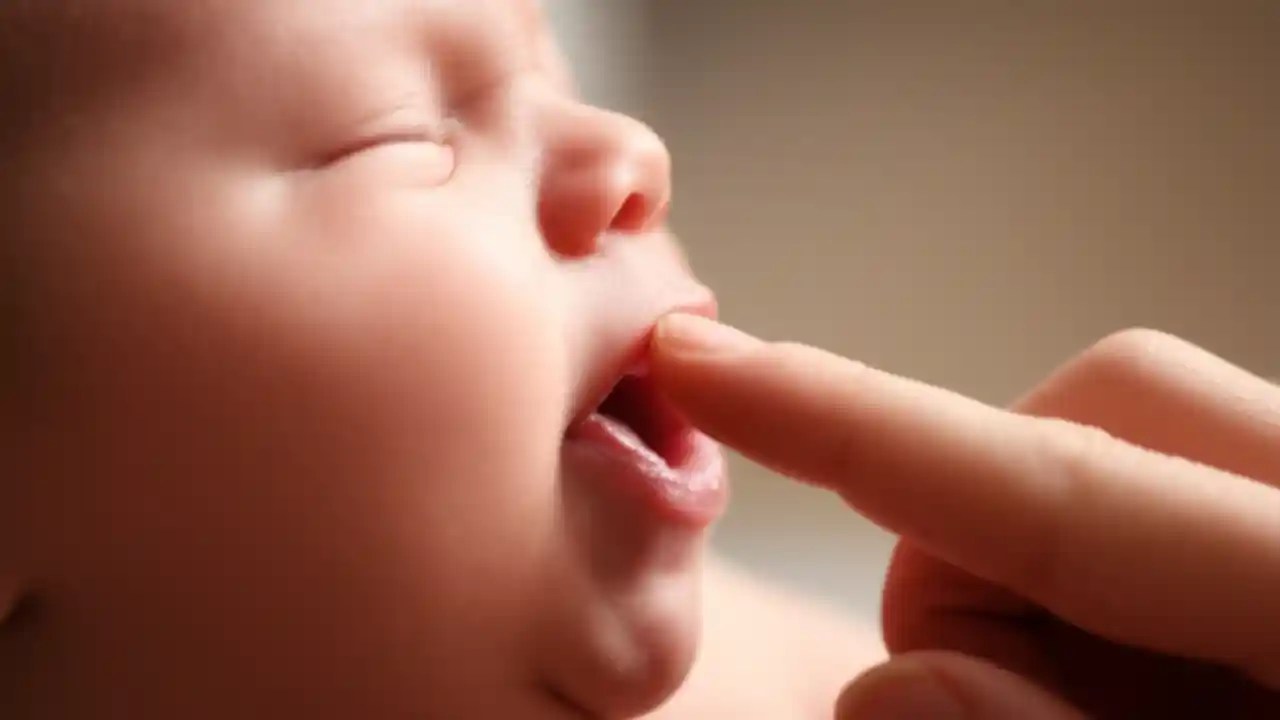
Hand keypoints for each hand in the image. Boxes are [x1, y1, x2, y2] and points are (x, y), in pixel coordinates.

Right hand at [651, 316, 1279, 718]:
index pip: (1064, 477)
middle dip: (971, 535)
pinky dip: (1103, 590)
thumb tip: (892, 689)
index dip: (857, 421)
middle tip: (958, 693)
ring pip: (1126, 453)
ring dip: (1040, 582)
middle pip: (1101, 414)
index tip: (702, 363)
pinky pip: (1170, 503)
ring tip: (1076, 717)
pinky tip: (1142, 697)